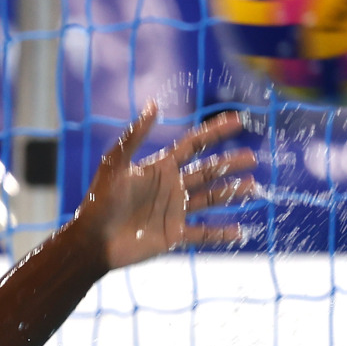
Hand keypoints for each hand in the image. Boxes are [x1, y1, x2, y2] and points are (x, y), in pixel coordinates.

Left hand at [76, 102, 257, 270]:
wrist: (92, 240)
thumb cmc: (99, 201)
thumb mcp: (115, 164)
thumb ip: (135, 136)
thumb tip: (153, 105)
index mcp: (159, 167)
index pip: (193, 144)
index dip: (215, 132)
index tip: (238, 119)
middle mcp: (171, 187)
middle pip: (208, 171)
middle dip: (231, 163)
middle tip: (254, 158)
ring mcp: (174, 211)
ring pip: (211, 199)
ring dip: (232, 193)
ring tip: (253, 187)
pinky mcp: (174, 235)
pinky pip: (203, 233)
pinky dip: (221, 234)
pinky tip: (240, 231)